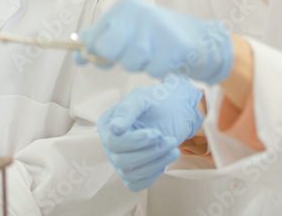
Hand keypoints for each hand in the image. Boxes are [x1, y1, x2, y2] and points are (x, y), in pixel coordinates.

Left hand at [77, 0, 233, 83]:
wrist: (199, 40)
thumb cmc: (157, 37)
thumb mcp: (127, 31)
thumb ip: (101, 39)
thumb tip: (77, 50)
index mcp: (124, 7)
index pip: (95, 38)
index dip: (98, 53)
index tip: (108, 56)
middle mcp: (140, 12)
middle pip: (110, 50)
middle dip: (121, 59)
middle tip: (136, 54)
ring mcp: (158, 27)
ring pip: (132, 63)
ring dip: (143, 65)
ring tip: (156, 54)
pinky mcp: (176, 45)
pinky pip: (154, 70)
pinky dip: (160, 71)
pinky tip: (168, 59)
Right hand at [98, 75, 204, 190]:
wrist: (174, 110)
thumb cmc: (157, 101)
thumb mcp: (143, 98)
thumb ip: (127, 109)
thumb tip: (114, 128)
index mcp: (107, 125)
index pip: (113, 142)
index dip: (136, 141)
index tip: (157, 133)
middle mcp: (109, 145)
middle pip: (121, 160)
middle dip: (150, 153)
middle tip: (170, 141)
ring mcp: (119, 161)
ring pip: (130, 174)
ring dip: (156, 163)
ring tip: (174, 149)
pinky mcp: (132, 173)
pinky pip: (137, 184)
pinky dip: (153, 175)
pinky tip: (165, 159)